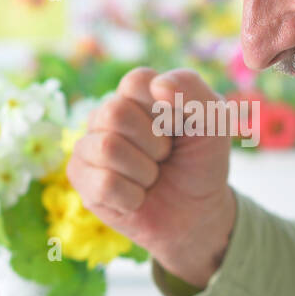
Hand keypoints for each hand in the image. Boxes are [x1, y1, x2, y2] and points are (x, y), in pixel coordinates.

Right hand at [67, 67, 235, 286]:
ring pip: (106, 147)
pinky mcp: (81, 178)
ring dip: (144, 171)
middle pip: (115, 112)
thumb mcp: (213, 122)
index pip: (135, 82)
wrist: (197, 213)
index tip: (180, 128)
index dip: (165, 110)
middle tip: (165, 156)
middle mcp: (106, 115)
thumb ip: (193, 90)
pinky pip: (103, 183)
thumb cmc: (201, 161)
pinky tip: (137, 196)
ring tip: (151, 176)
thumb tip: (158, 86)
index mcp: (136, 94)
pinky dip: (133, 196)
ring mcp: (89, 145)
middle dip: (154, 143)